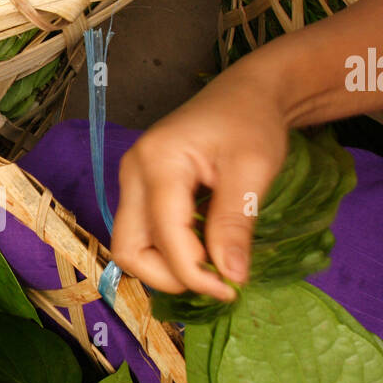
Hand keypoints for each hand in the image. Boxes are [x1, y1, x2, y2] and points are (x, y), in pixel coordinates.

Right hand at [111, 64, 287, 299]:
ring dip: (167, 267)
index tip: (230, 289)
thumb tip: (231, 277)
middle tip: (215, 281)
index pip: (164, 236)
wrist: (246, 94)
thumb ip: (236, 223)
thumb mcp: (254, 169)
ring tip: (210, 265)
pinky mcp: (140, 189)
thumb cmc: (252, 122)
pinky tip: (204, 247)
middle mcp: (132, 172)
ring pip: (131, 246)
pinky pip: (143, 235)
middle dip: (169, 277)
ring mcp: (132, 181)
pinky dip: (169, 252)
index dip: (193, 273)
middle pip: (129, 249)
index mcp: (158, 162)